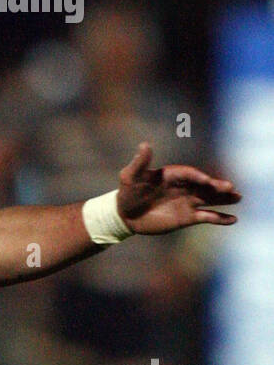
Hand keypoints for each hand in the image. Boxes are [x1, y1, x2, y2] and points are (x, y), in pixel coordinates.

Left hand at [116, 142, 240, 233]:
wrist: (125, 213)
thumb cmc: (128, 192)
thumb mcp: (130, 176)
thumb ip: (140, 162)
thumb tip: (144, 145)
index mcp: (174, 174)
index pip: (189, 174)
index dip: (197, 177)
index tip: (205, 181)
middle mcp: (185, 187)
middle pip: (204, 186)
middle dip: (217, 187)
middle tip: (230, 187)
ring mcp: (188, 202)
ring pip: (209, 199)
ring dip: (223, 199)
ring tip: (238, 198)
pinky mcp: (187, 217)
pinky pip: (206, 217)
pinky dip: (219, 218)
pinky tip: (233, 220)